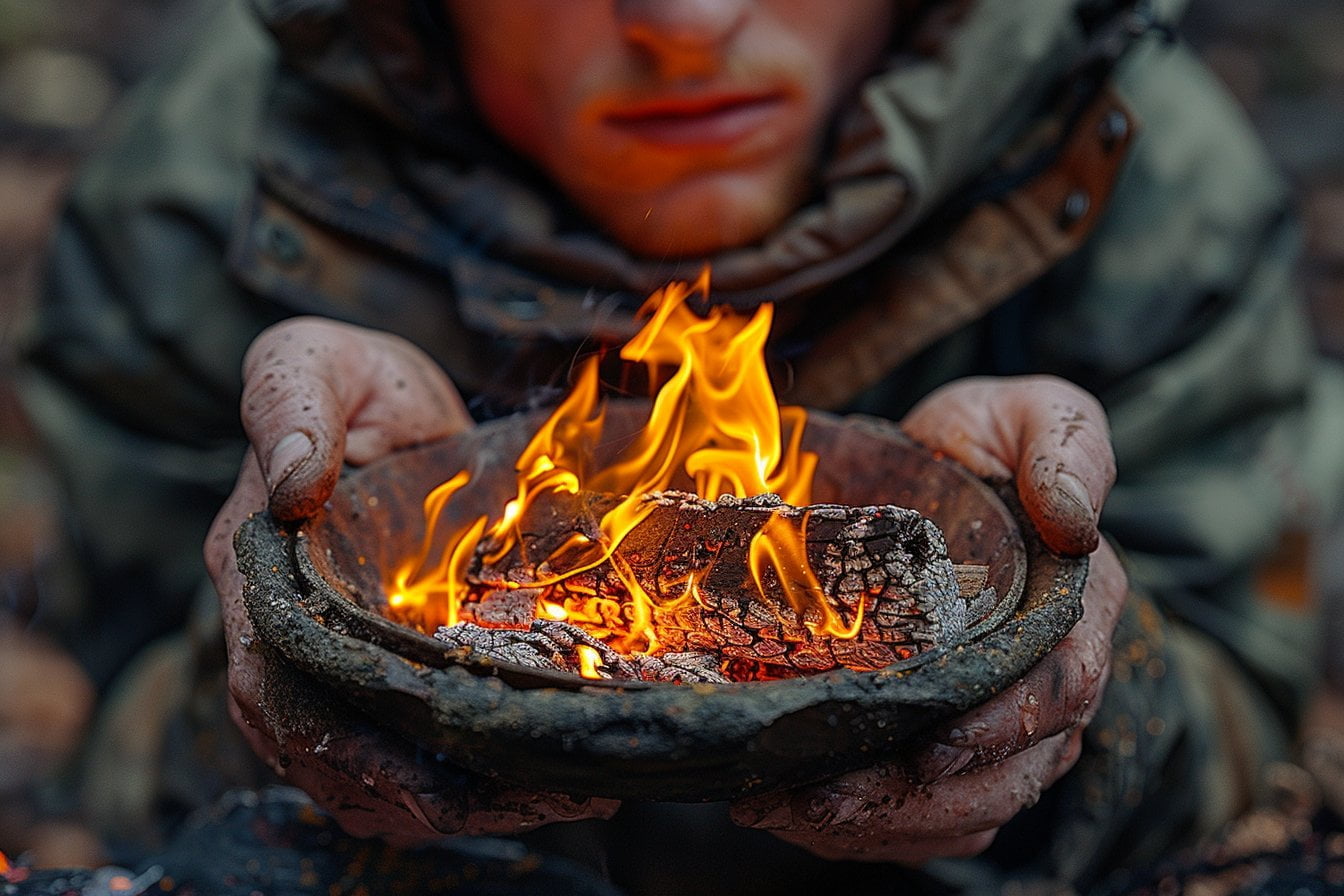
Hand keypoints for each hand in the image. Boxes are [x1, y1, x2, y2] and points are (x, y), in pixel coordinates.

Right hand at [204, 317, 617, 844]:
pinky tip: (513, 787)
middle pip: (318, 747)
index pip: (273, 684)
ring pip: (352, 763)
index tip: (428, 782)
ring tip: (542, 803)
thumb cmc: (351, 381)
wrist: (387, 400)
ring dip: (436, 800)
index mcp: (253, 567)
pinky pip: (388, 742)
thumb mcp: (315, 364)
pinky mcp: (370, 660)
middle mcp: (278, 627)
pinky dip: (441, 779)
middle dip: (412, 794)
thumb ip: (292, 406)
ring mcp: (324, 652)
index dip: (341, 746)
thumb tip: (296, 483)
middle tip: (529, 802)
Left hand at [730, 375, 1126, 863]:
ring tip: (785, 810)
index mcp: (1076, 610)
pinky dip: (868, 829)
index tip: (935, 746)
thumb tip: (1075, 518)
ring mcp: (1002, 722)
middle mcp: (1050, 681)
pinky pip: (929, 815)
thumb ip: (1066, 450)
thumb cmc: (987, 443)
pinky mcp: (952, 740)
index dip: (1003, 726)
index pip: (1059, 688)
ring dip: (879, 823)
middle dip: (916, 797)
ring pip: (963, 808)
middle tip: (822, 795)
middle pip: (1007, 773)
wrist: (941, 466)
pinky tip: (797, 814)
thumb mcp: (1033, 415)